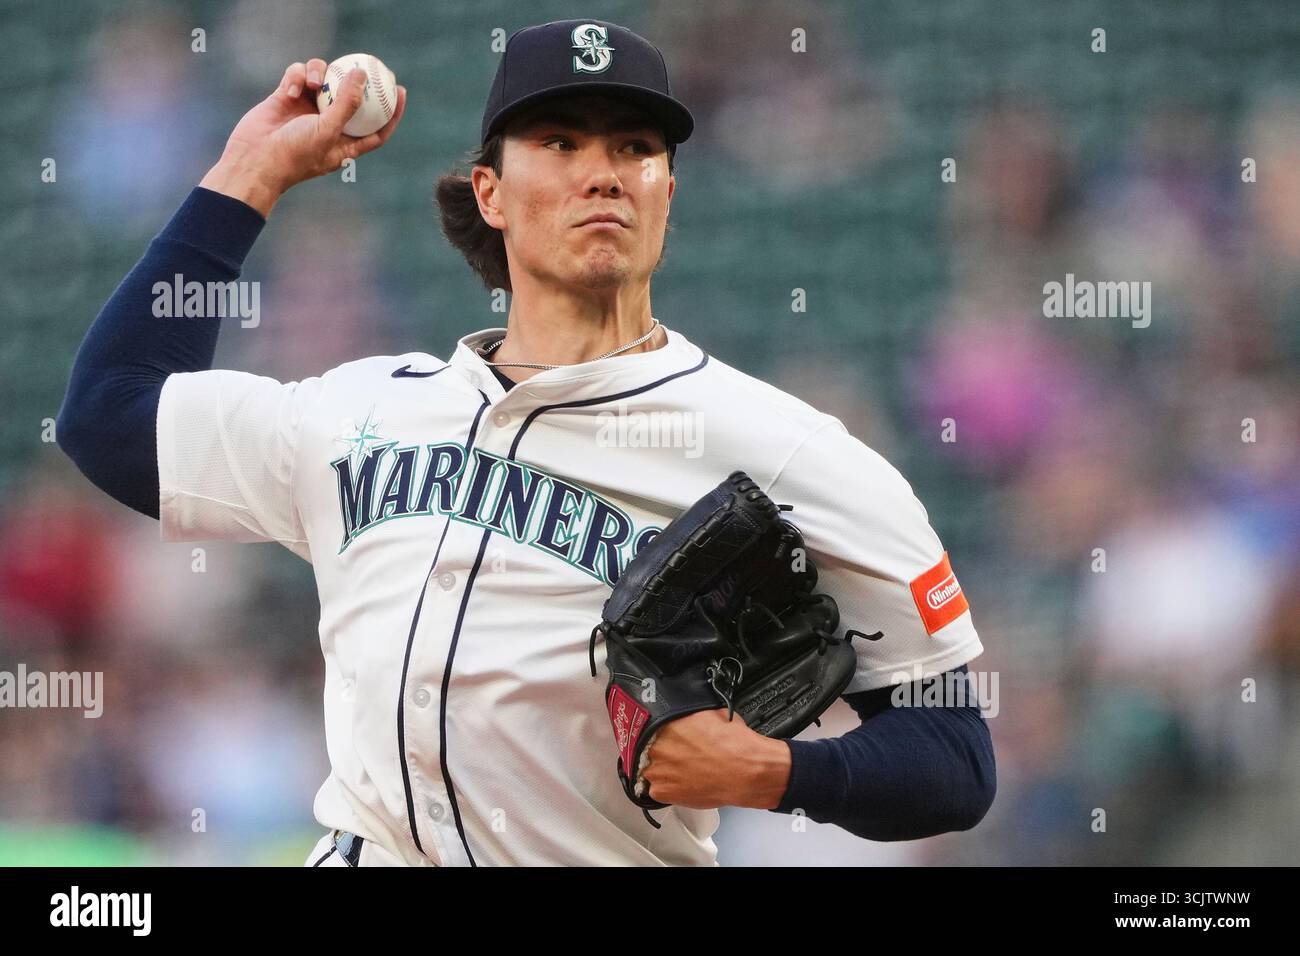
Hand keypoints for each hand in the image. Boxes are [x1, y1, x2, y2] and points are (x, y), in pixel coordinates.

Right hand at [199, 58, 406, 216]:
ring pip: (322, 79)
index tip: (399, 92)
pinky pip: (296, 75)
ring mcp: (306, 110)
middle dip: (358, 81)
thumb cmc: (295, 154)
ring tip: (312, 81)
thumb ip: (347, 104)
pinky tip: (289, 90)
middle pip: (350, 98)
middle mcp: (328, 125)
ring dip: (318, 73)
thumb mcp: (327, 131)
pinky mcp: (286, 98)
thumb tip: (361, 75)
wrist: (254, 160)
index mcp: (345, 143)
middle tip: (368, 64)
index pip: (376, 128)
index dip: (390, 112)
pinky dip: (294, 77)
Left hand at [640, 709, 792, 809]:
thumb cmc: (734, 743)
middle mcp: (655, 746)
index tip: (666, 738)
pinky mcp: (663, 792)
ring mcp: (656, 770)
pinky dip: (669, 788)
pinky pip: (657, 790)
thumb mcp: (711, 712)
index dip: (658, 733)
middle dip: (663, 752)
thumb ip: (690, 716)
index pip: (647, 726)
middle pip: (649, 749)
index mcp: (664, 723)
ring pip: (652, 770)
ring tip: (685, 771)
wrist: (746, 771)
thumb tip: (688, 717)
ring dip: (664, 770)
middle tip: (681, 756)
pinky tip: (685, 784)